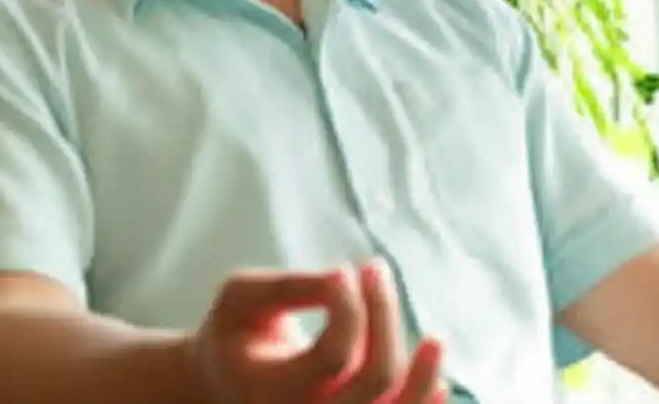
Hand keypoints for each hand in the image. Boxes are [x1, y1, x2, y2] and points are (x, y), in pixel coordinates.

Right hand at [188, 260, 446, 403]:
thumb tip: (344, 278)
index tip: (342, 269)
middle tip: (374, 267)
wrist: (220, 387)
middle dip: (384, 316)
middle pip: (373, 379)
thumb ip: (287, 286)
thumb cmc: (233, 334)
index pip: (333, 354)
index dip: (348, 306)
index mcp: (270, 391)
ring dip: (421, 375)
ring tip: (435, 340)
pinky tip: (438, 380)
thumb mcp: (240, 298)